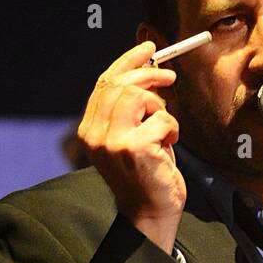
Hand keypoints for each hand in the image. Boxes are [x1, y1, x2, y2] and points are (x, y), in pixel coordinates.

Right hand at [77, 40, 185, 252]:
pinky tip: (169, 146)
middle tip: (170, 78)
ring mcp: (113, 142)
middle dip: (150, 76)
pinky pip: (163, 119)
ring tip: (164, 130)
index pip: (105, 83)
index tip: (148, 48)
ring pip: (140, 97)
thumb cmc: (146, 173)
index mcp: (90, 129)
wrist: (150, 213)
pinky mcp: (136, 149)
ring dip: (161, 109)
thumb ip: (131, 106)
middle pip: (122, 85)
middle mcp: (96, 134)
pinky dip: (173, 129)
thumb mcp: (132, 135)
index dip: (128, 61)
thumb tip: (148, 65)